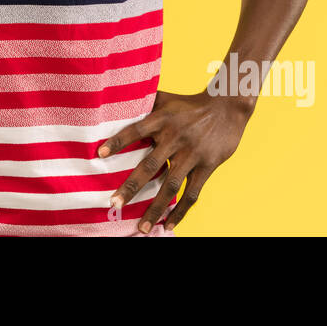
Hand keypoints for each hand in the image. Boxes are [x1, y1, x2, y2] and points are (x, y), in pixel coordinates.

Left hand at [99, 89, 253, 232]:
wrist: (227, 107)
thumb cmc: (189, 104)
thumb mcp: (166, 98)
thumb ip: (144, 102)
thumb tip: (117, 99)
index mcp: (162, 120)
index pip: (135, 130)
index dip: (118, 142)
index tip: (99, 155)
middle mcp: (175, 138)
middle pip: (150, 166)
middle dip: (131, 186)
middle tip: (114, 204)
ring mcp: (192, 154)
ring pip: (171, 186)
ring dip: (155, 208)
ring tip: (142, 228)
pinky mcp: (207, 166)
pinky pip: (192, 193)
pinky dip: (180, 211)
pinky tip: (169, 225)